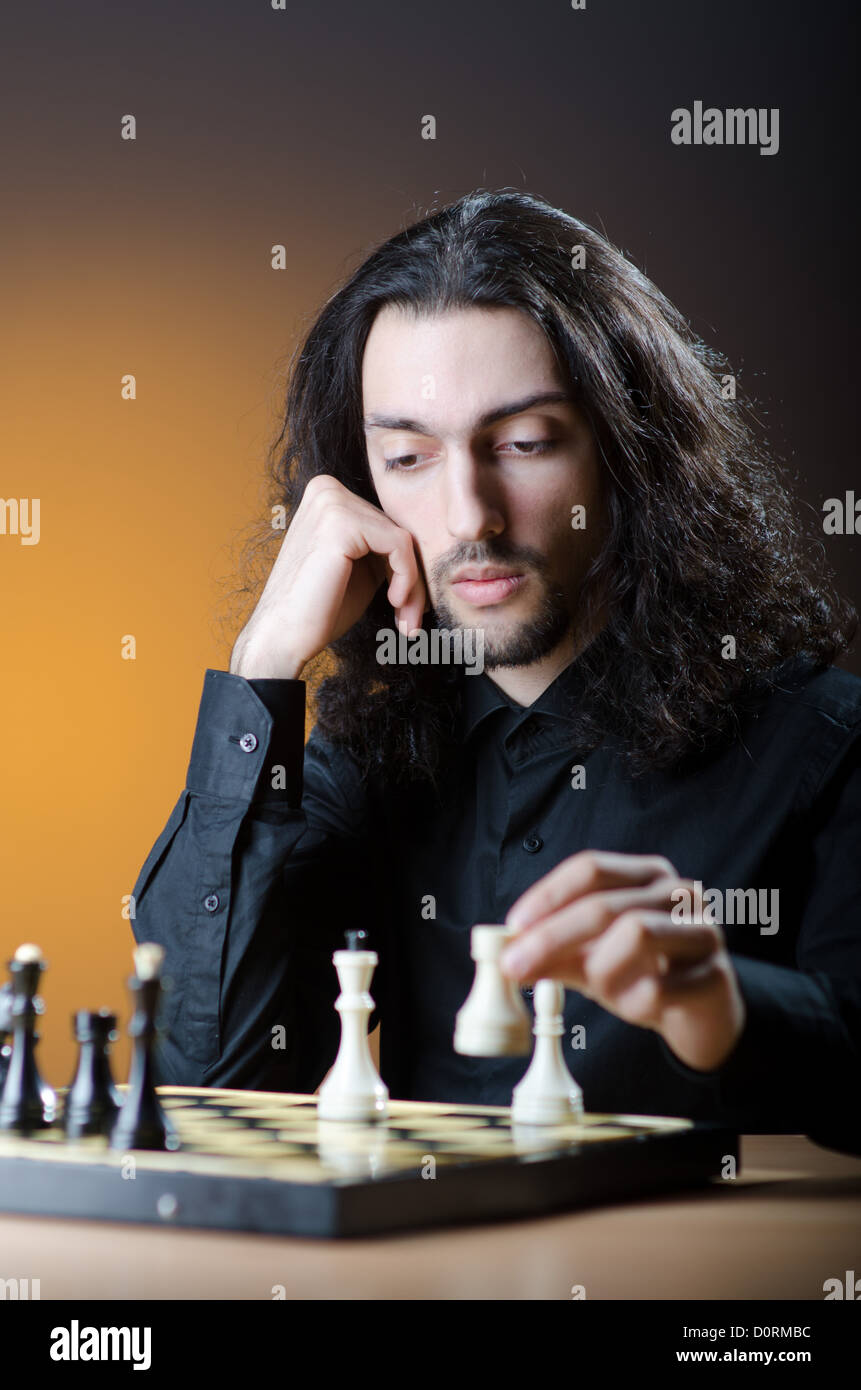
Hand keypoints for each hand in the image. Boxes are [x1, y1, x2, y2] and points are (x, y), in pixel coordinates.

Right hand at [230, 475, 427, 678]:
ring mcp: (332, 502)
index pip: (386, 523)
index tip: (406, 604)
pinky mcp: (342, 524)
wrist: (283, 636)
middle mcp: (327, 489)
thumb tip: (427, 545)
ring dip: (412, 584)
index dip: (403, 567)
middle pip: (397, 529)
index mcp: (328, 495)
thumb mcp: (359, 567)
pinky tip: (393, 602)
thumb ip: (383, 548)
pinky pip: (400, 545)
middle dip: (411, 579)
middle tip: (410, 618)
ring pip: (403, 539)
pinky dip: (406, 578)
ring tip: (405, 617)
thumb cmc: (318, 608)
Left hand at [500, 850, 745, 1072]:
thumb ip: (554, 954)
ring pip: (636, 934)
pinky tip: (636, 1006)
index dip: (548, 895)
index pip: (591, 869)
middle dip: (552, 937)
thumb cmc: (644, 974)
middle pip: (605, 904)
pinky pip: (660, 988)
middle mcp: (680, 893)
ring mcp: (703, 930)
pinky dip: (634, 1003)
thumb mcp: (592, 959)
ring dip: (600, 969)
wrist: (703, 1012)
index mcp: (647, 875)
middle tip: (516, 965)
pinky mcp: (716, 975)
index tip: (514, 925)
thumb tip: (509, 957)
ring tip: (600, 989)